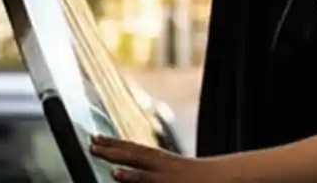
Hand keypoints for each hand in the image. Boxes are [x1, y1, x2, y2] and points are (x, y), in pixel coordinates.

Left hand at [90, 135, 218, 181]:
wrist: (225, 179)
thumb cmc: (199, 177)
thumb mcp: (175, 169)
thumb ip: (154, 166)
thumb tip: (127, 167)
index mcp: (164, 160)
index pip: (135, 150)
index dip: (115, 143)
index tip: (95, 137)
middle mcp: (165, 169)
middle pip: (136, 157)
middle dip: (113, 151)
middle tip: (91, 145)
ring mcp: (169, 181)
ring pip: (148, 177)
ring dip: (131, 175)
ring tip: (113, 170)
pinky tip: (125, 180)